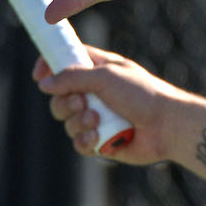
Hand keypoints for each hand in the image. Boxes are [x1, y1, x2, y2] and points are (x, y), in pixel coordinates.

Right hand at [34, 46, 186, 162]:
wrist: (167, 125)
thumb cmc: (142, 94)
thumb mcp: (106, 76)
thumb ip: (72, 77)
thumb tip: (44, 83)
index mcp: (98, 70)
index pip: (65, 62)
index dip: (49, 66)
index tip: (38, 75)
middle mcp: (95, 93)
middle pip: (59, 97)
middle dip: (65, 102)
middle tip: (82, 102)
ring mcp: (98, 117)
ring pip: (67, 122)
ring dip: (77, 122)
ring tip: (97, 119)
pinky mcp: (102, 141)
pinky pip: (79, 143)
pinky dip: (85, 140)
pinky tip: (97, 137)